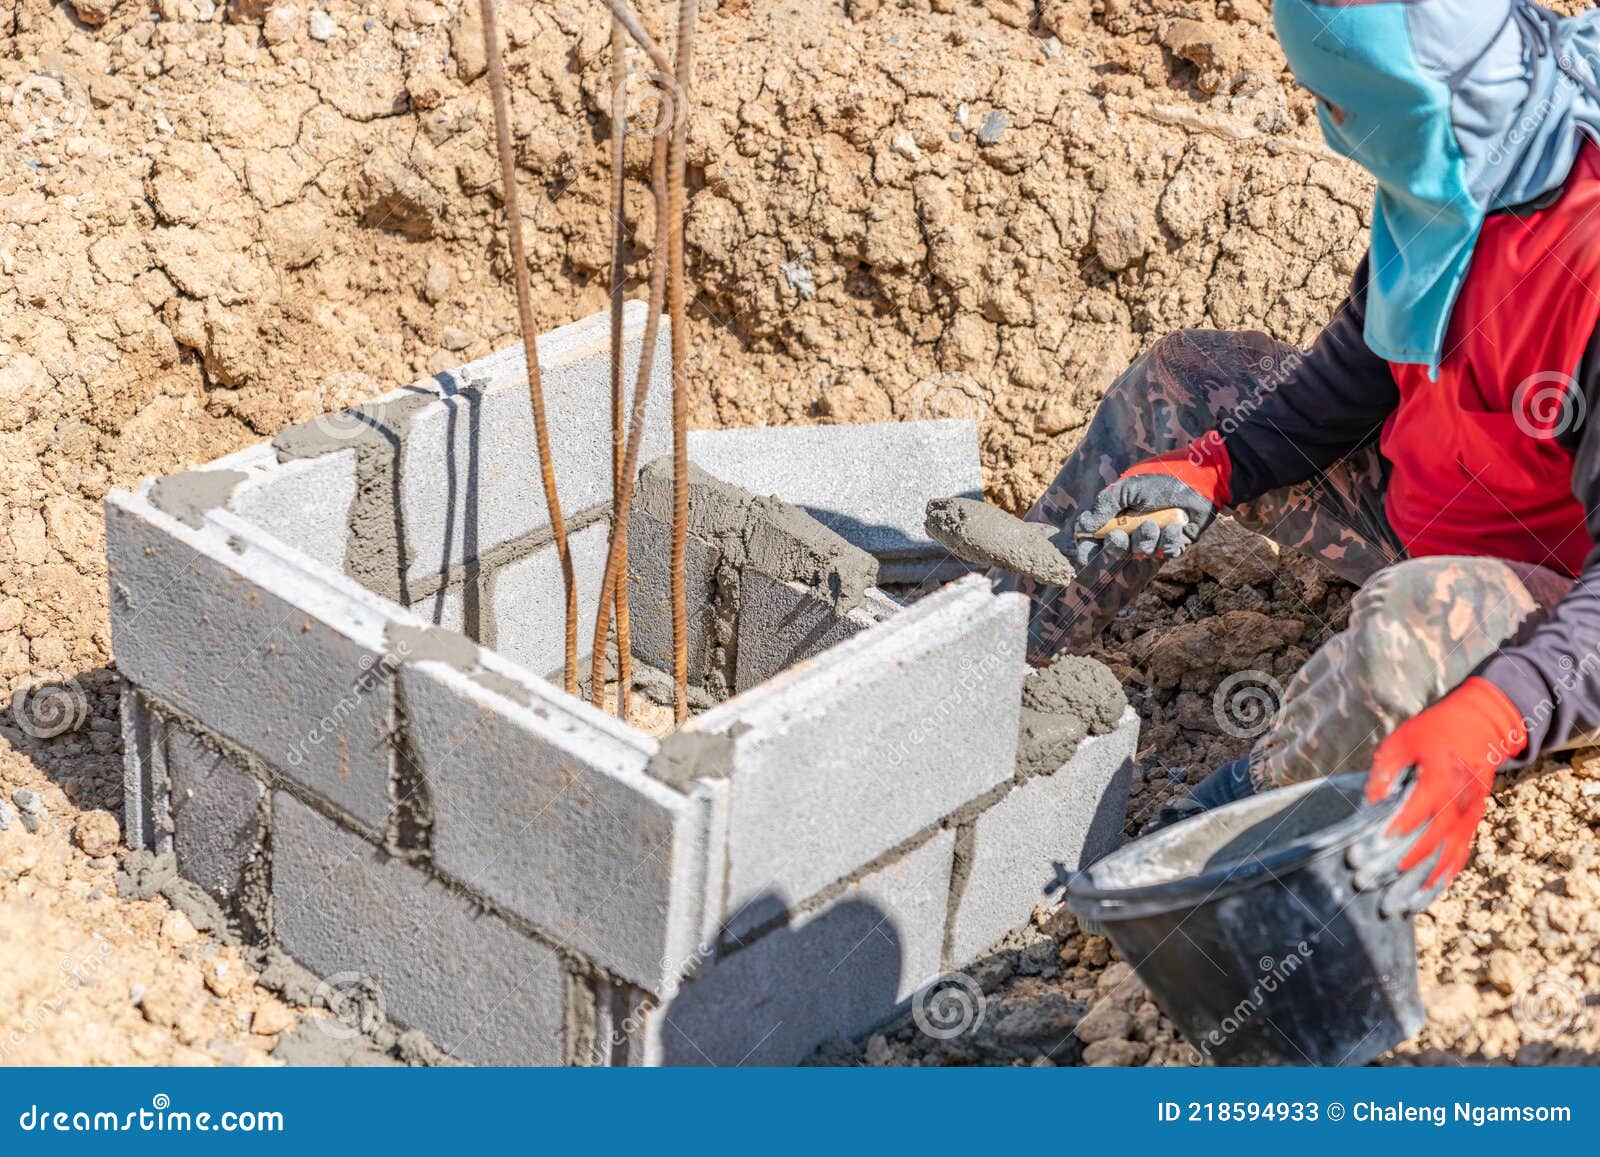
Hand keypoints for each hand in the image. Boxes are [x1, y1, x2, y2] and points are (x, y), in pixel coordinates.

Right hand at [1072, 436, 1230, 568]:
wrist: (1198, 478)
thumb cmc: (1160, 478)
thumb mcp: (1127, 488)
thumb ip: (1104, 506)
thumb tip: (1081, 527)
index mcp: (1117, 514)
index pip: (1096, 538)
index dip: (1089, 550)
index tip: (1086, 557)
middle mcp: (1133, 527)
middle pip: (1117, 550)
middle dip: (1116, 545)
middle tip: (1119, 536)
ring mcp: (1155, 536)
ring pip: (1142, 552)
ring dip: (1146, 540)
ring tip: (1155, 523)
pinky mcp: (1175, 542)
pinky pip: (1167, 552)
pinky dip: (1169, 540)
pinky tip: (1174, 526)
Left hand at [1366, 676, 1527, 888]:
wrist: (1481, 727)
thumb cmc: (1433, 731)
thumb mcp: (1401, 741)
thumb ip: (1384, 772)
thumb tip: (1368, 804)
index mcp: (1441, 778)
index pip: (1417, 811)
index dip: (1394, 832)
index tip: (1368, 849)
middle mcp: (1459, 802)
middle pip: (1431, 840)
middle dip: (1401, 864)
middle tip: (1368, 881)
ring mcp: (1470, 815)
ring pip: (1448, 855)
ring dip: (1422, 881)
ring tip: (1396, 904)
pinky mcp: (1473, 822)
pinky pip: (1460, 855)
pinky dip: (1444, 877)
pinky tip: (1425, 896)